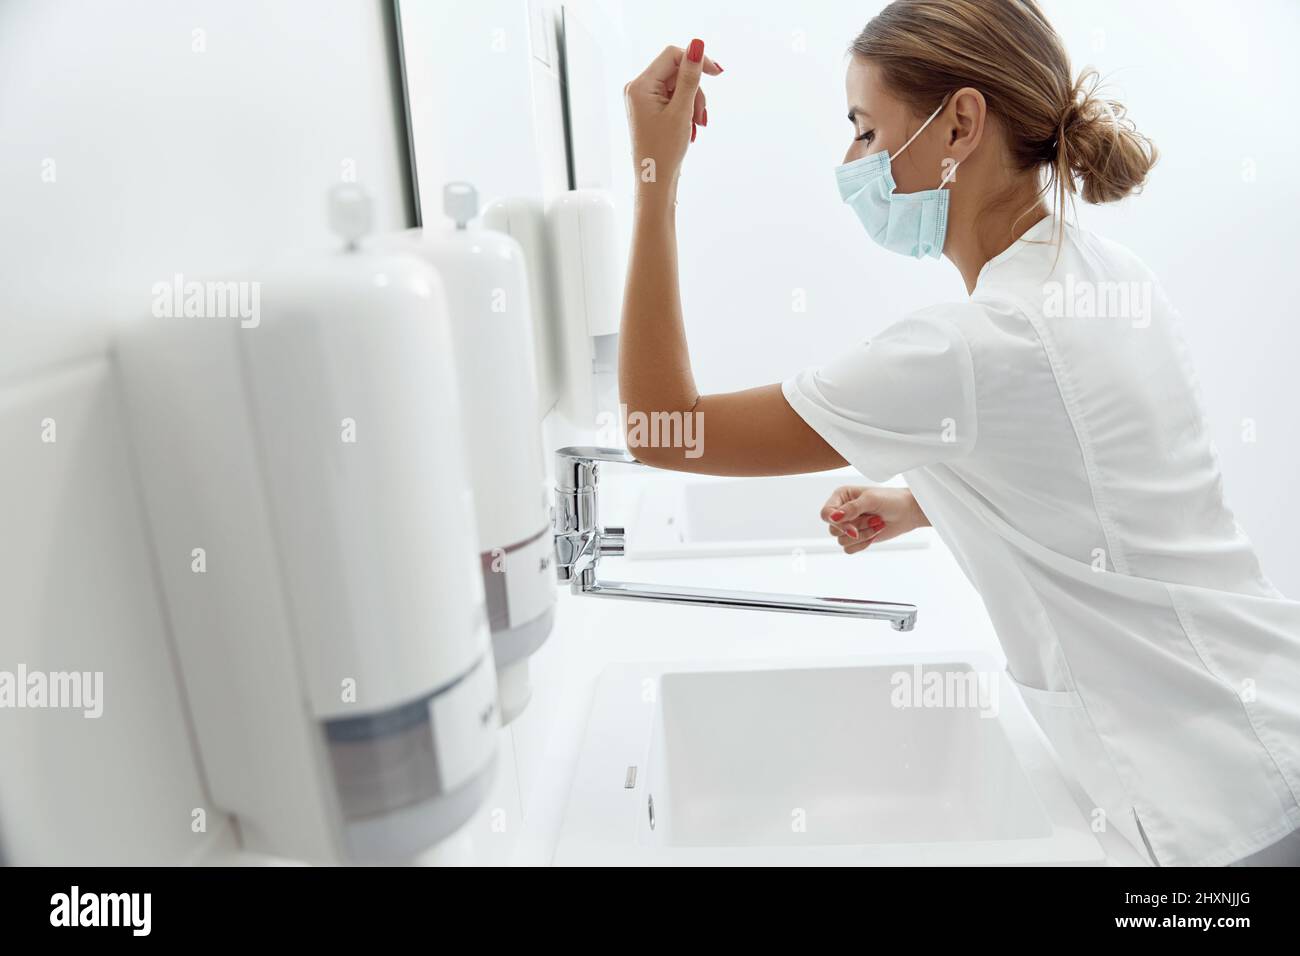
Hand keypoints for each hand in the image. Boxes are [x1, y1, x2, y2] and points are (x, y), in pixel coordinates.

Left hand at [623, 39, 722, 196]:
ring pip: (678, 86)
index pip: (672, 55)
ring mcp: (643, 99)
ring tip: (695, 126)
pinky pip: (674, 98)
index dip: (696, 60)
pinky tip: (689, 128)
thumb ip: (690, 76)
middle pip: (677, 71)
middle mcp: (638, 88)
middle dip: (694, 91)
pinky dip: (686, 110)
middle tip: (700, 116)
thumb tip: (697, 44)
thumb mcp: (682, 110)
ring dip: (693, 103)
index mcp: (640, 85)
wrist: (655, 181)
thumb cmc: (665, 151)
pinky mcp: (650, 109)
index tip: (718, 73)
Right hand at [819, 486, 928, 554]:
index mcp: (841, 497)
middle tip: (873, 519)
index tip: (852, 528)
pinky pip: (849, 549)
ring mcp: (849, 525)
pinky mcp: (856, 538)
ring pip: (842, 541)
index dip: (836, 523)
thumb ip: (851, 508)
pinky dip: (863, 544)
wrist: (907, 512)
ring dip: (863, 535)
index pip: (826, 513)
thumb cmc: (891, 500)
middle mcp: (842, 511)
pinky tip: (875, 533)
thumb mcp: (871, 500)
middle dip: (856, 527)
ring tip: (877, 523)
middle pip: (833, 530)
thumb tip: (833, 517)